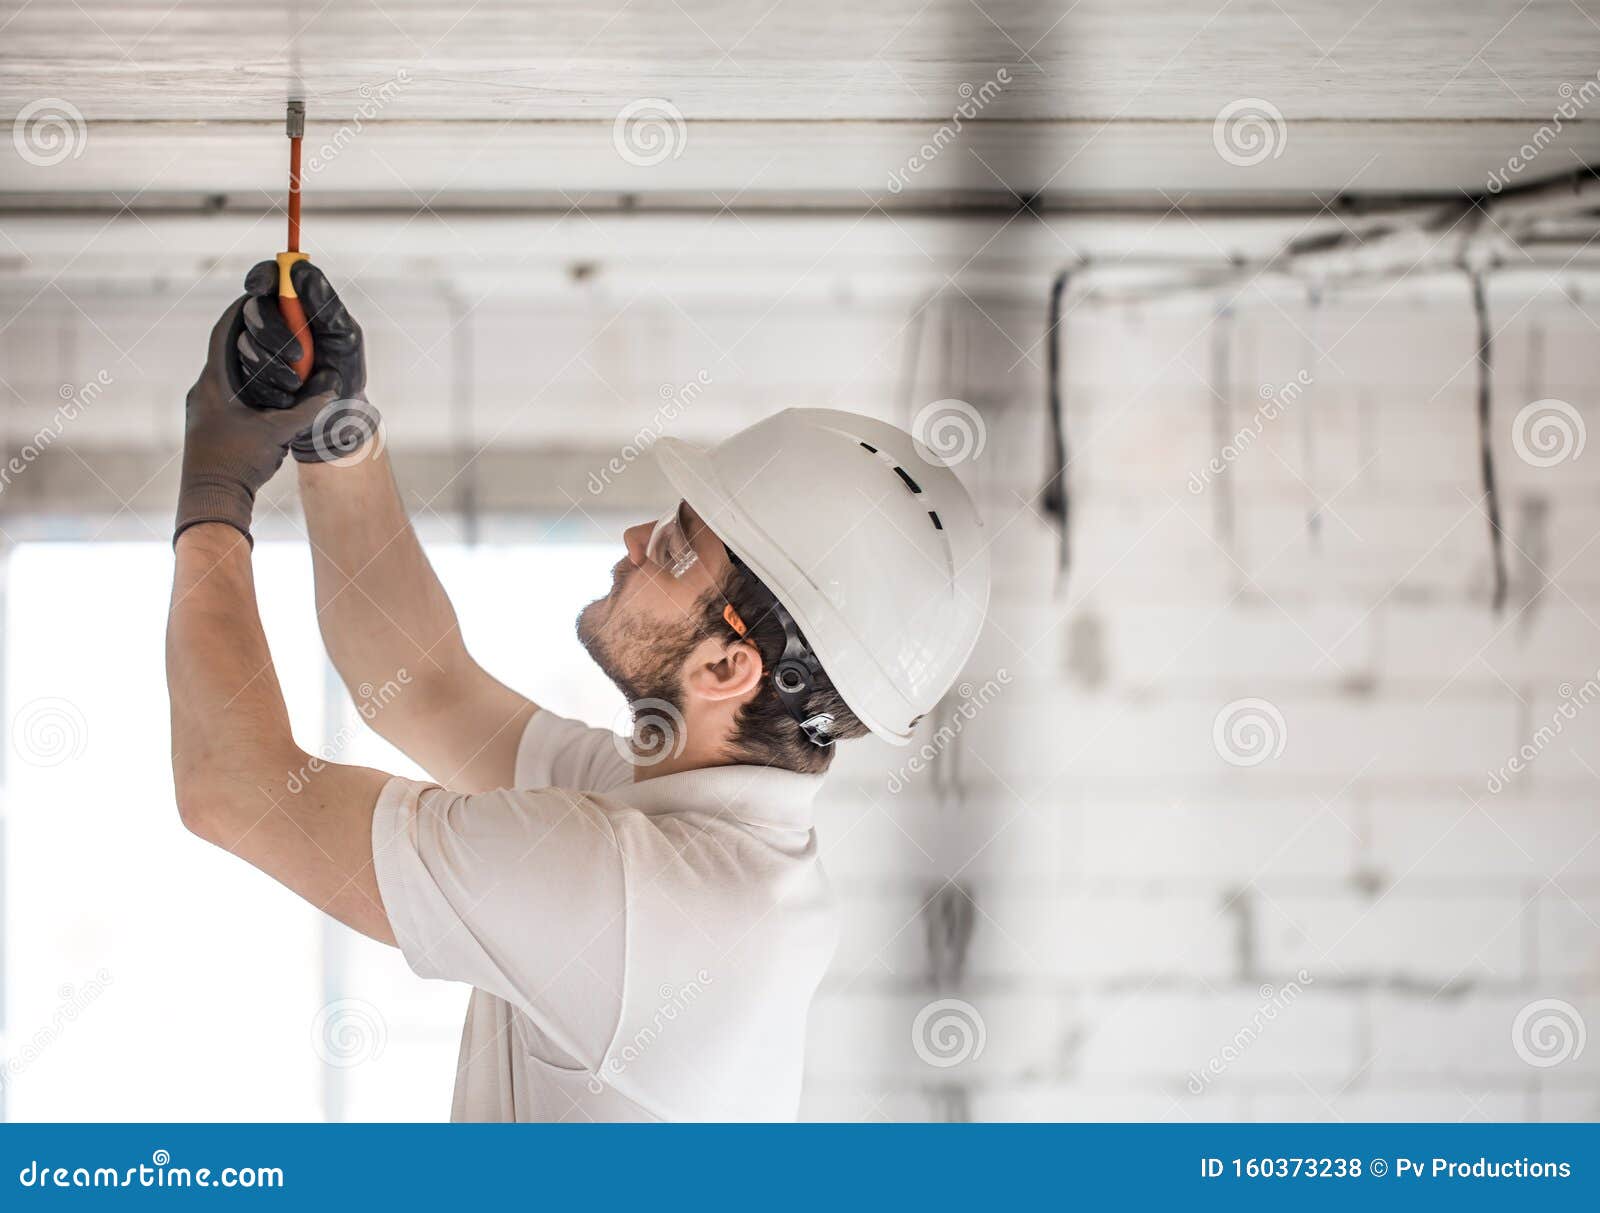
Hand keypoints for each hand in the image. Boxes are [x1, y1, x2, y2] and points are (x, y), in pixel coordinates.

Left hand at [173, 297, 334, 543]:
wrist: (211, 498)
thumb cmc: (239, 463)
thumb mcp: (279, 431)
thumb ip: (306, 407)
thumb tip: (331, 386)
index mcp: (214, 382)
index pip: (225, 331)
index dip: (242, 310)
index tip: (258, 296)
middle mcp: (203, 390)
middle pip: (225, 350)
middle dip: (250, 336)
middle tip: (274, 325)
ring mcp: (202, 408)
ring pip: (225, 373)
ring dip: (248, 363)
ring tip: (274, 358)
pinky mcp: (206, 425)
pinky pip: (226, 394)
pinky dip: (245, 386)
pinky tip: (264, 395)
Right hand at [237, 259, 377, 461]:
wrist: (336, 414)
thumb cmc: (345, 368)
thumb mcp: (344, 336)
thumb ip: (324, 303)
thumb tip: (300, 268)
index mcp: (295, 304)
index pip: (269, 277)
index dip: (261, 278)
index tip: (261, 288)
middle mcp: (272, 320)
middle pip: (252, 310)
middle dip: (271, 331)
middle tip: (297, 354)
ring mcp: (256, 346)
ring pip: (245, 344)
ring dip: (272, 365)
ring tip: (298, 383)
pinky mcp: (247, 374)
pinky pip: (244, 374)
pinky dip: (267, 387)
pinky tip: (287, 397)